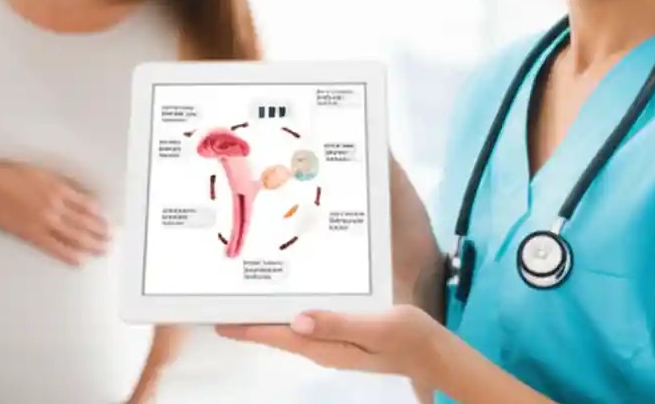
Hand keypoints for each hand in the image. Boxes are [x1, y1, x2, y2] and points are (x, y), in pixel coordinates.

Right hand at [0, 160, 108, 264]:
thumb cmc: (8, 175)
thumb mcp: (39, 172)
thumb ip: (58, 183)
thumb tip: (75, 193)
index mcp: (57, 187)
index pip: (86, 203)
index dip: (98, 213)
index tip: (106, 219)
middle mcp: (54, 204)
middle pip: (84, 221)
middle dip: (99, 231)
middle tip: (110, 237)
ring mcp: (43, 221)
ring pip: (74, 236)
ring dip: (91, 244)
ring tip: (102, 250)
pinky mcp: (30, 234)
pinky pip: (54, 247)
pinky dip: (68, 254)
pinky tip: (79, 260)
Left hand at [216, 305, 448, 383]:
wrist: (434, 353)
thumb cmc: (408, 337)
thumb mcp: (377, 326)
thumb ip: (338, 324)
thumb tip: (297, 321)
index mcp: (327, 347)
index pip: (278, 337)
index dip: (248, 329)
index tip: (220, 322)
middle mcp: (324, 348)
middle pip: (278, 335)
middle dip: (251, 322)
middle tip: (222, 304)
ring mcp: (333, 345)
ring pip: (291, 331)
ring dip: (268, 318)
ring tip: (244, 301)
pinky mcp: (343, 337)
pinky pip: (308, 326)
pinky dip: (290, 315)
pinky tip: (286, 302)